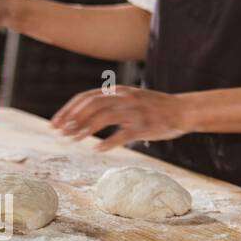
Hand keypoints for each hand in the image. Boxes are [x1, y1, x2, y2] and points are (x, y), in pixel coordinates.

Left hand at [51, 85, 193, 151]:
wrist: (184, 109)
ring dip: (85, 129)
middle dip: (73, 119)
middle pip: (92, 105)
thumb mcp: (131, 98)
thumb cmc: (155, 107)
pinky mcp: (146, 126)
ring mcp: (136, 112)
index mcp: (120, 91)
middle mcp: (125, 98)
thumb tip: (83, 115)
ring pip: (104, 117)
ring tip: (73, 139)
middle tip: (61, 133)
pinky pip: (124, 134)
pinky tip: (98, 149)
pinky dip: (109, 142)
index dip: (68, 110)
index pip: (86, 97)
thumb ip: (110, 102)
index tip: (56, 123)